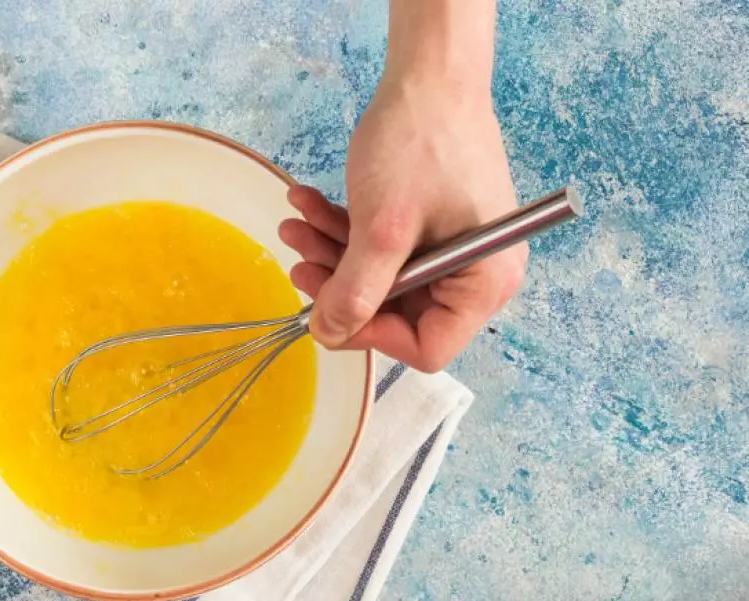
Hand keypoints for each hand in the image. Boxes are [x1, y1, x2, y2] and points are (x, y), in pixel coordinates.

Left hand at [279, 78, 525, 371]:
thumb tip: (328, 335)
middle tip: (297, 263)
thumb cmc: (421, 143)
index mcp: (484, 284)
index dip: (370, 335)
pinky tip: (310, 205)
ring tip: (294, 225)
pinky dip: (344, 229)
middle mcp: (476, 274)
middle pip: (396, 311)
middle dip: (339, 285)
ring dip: (332, 253)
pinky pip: (382, 245)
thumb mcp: (382, 229)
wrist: (429, 75)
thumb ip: (356, 291)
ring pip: (380, 276)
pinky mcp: (430, 225)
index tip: (326, 312)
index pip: (425, 346)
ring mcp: (453, 248)